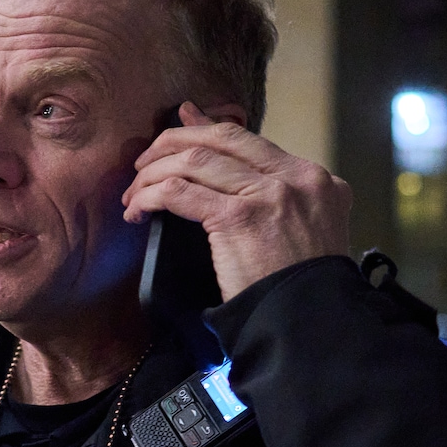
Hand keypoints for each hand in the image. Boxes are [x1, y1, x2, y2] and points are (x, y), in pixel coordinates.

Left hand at [123, 103, 352, 300]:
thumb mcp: (303, 230)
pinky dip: (149, 196)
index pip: (248, 139)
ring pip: (194, 161)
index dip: (204, 129)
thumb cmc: (297, 287)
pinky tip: (138, 211)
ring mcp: (269, 193)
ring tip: (134, 194)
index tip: (178, 125)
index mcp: (313, 178)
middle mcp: (295, 178)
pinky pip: (179, 191)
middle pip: (221, 139)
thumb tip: (233, 172)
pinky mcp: (239, 217)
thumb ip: (272, 194)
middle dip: (172, 143)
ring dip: (153, 174)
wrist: (309, 321)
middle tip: (143, 162)